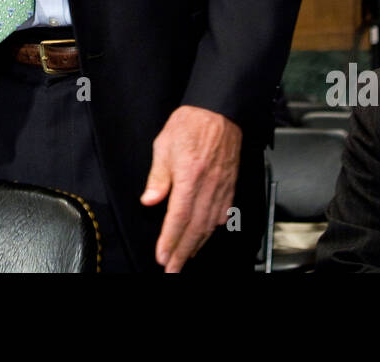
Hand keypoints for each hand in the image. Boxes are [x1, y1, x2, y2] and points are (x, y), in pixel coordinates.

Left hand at [140, 105, 241, 271]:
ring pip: (210, 224)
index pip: (178, 217)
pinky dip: (213, 229)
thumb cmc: (191, 123)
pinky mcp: (230, 185)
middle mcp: (208, 186)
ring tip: (185, 258)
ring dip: (197, 244)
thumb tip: (149, 201)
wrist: (219, 110)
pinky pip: (223, 213)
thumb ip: (158, 176)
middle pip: (195, 228)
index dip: (170, 240)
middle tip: (172, 270)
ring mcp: (222, 187)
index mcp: (190, 177)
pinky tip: (206, 235)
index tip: (162, 257)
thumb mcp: (164, 145)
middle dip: (182, 252)